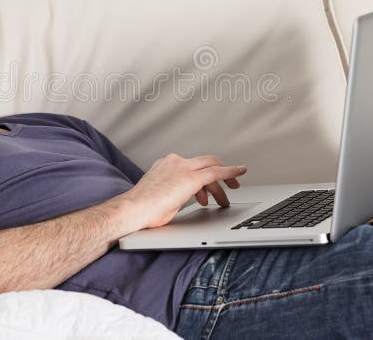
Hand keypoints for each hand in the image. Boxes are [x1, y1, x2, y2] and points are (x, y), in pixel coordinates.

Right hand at [120, 153, 246, 229]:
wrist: (132, 210)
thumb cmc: (141, 210)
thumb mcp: (159, 196)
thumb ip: (173, 192)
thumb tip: (181, 200)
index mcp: (165, 164)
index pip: (191, 166)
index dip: (204, 176)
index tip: (209, 185)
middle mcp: (175, 161)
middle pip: (205, 163)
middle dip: (219, 176)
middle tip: (228, 189)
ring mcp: (182, 167)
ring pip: (211, 169)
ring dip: (221, 186)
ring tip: (224, 202)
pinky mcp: (190, 177)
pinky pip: (216, 172)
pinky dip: (230, 172)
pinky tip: (240, 173)